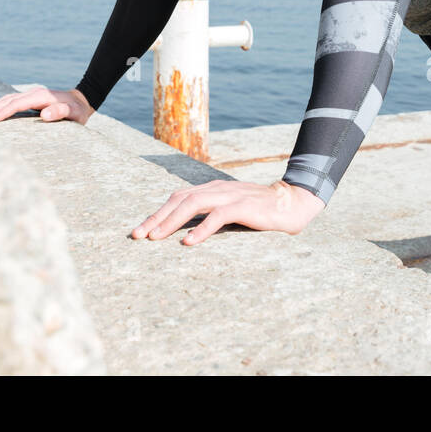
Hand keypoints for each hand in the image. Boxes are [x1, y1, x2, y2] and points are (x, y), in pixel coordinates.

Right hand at [0, 86, 94, 123]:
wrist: (82, 100)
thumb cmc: (78, 110)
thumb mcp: (74, 113)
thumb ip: (61, 112)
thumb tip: (44, 114)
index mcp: (41, 96)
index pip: (16, 104)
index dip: (2, 112)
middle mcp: (33, 93)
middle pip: (8, 100)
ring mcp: (31, 95)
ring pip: (7, 99)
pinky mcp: (30, 99)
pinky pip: (11, 102)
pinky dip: (0, 106)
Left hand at [132, 179, 325, 245]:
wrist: (293, 203)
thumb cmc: (260, 212)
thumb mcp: (231, 212)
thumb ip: (211, 216)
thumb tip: (186, 233)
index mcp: (212, 189)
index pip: (178, 198)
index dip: (158, 213)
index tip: (140, 231)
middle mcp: (217, 189)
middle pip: (179, 199)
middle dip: (156, 217)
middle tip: (138, 236)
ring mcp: (230, 195)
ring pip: (193, 204)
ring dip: (171, 221)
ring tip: (155, 238)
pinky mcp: (243, 206)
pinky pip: (218, 216)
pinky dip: (201, 228)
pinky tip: (189, 242)